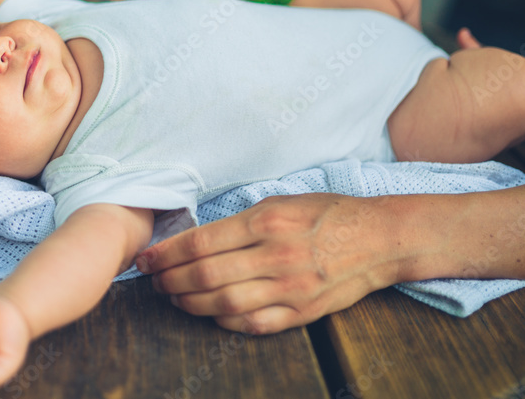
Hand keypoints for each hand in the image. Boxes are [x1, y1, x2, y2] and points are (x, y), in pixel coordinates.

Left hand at [135, 194, 401, 333]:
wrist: (379, 239)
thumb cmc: (327, 213)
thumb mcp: (282, 201)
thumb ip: (241, 220)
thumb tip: (198, 237)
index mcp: (267, 221)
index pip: (201, 243)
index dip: (166, 254)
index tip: (145, 258)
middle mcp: (276, 256)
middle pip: (206, 276)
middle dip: (169, 280)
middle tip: (153, 280)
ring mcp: (290, 288)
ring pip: (223, 304)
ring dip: (189, 303)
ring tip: (173, 296)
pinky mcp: (302, 312)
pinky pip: (252, 324)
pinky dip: (223, 321)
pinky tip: (209, 312)